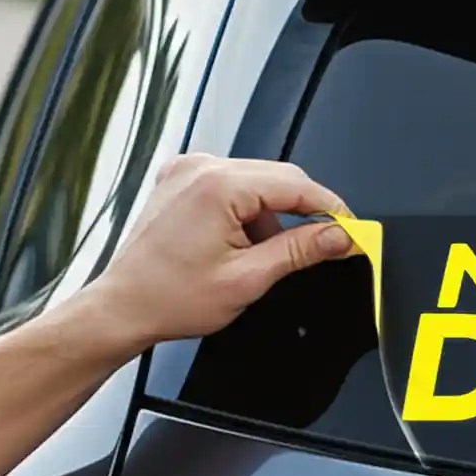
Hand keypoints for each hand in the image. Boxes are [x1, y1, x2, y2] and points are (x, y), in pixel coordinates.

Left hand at [87, 154, 353, 351]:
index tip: (352, 228)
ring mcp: (188, 171)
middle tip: (326, 244)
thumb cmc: (170, 298)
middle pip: (278, 177)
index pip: (296, 184)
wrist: (122, 307)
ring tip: (257, 257)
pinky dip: (246, 212)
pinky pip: (232, 186)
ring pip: (257, 183)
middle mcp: (201, 168)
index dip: (331, 207)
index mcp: (218, 186)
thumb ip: (301, 250)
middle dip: (303, 212)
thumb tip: (340, 236)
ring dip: (271, 217)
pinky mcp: (181, 181)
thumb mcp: (249, 278)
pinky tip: (238, 244)